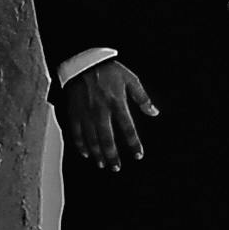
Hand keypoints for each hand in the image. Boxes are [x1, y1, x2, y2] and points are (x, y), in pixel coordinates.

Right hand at [61, 55, 157, 175]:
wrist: (84, 61)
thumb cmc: (108, 69)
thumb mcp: (131, 79)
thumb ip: (142, 98)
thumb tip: (154, 112)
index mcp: (117, 103)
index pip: (128, 129)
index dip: (134, 144)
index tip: (138, 155)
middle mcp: (101, 111)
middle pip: (107, 139)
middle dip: (112, 156)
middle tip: (116, 168)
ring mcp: (86, 113)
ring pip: (91, 139)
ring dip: (98, 154)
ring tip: (102, 164)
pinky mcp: (74, 112)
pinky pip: (77, 132)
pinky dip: (80, 145)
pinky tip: (86, 153)